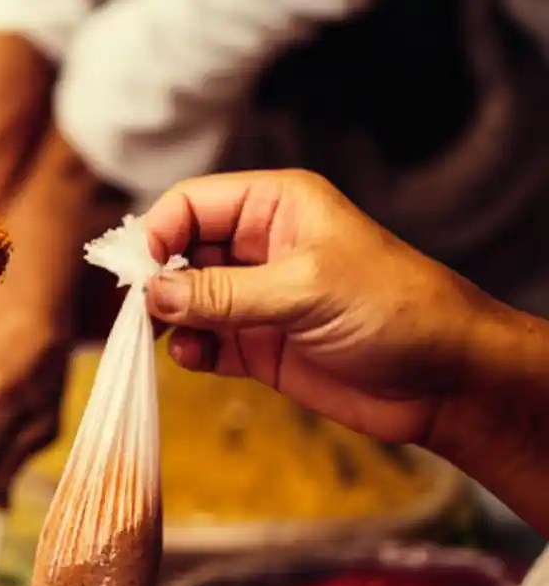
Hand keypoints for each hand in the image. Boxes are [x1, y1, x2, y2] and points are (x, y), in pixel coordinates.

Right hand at [142, 170, 507, 443]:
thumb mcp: (305, 290)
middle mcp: (260, 247)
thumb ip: (224, 293)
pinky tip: (194, 358)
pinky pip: (204, 342)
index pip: (192, 204)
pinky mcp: (258, 345)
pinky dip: (190, 351)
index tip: (139, 272)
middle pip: (180, 251)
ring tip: (162, 336)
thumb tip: (154, 293)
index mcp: (276, 207)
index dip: (158, 232)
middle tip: (141, 310)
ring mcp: (256, 298)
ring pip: (186, 299)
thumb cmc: (396, 310)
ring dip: (168, 319)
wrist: (447, 381)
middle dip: (156, 279)